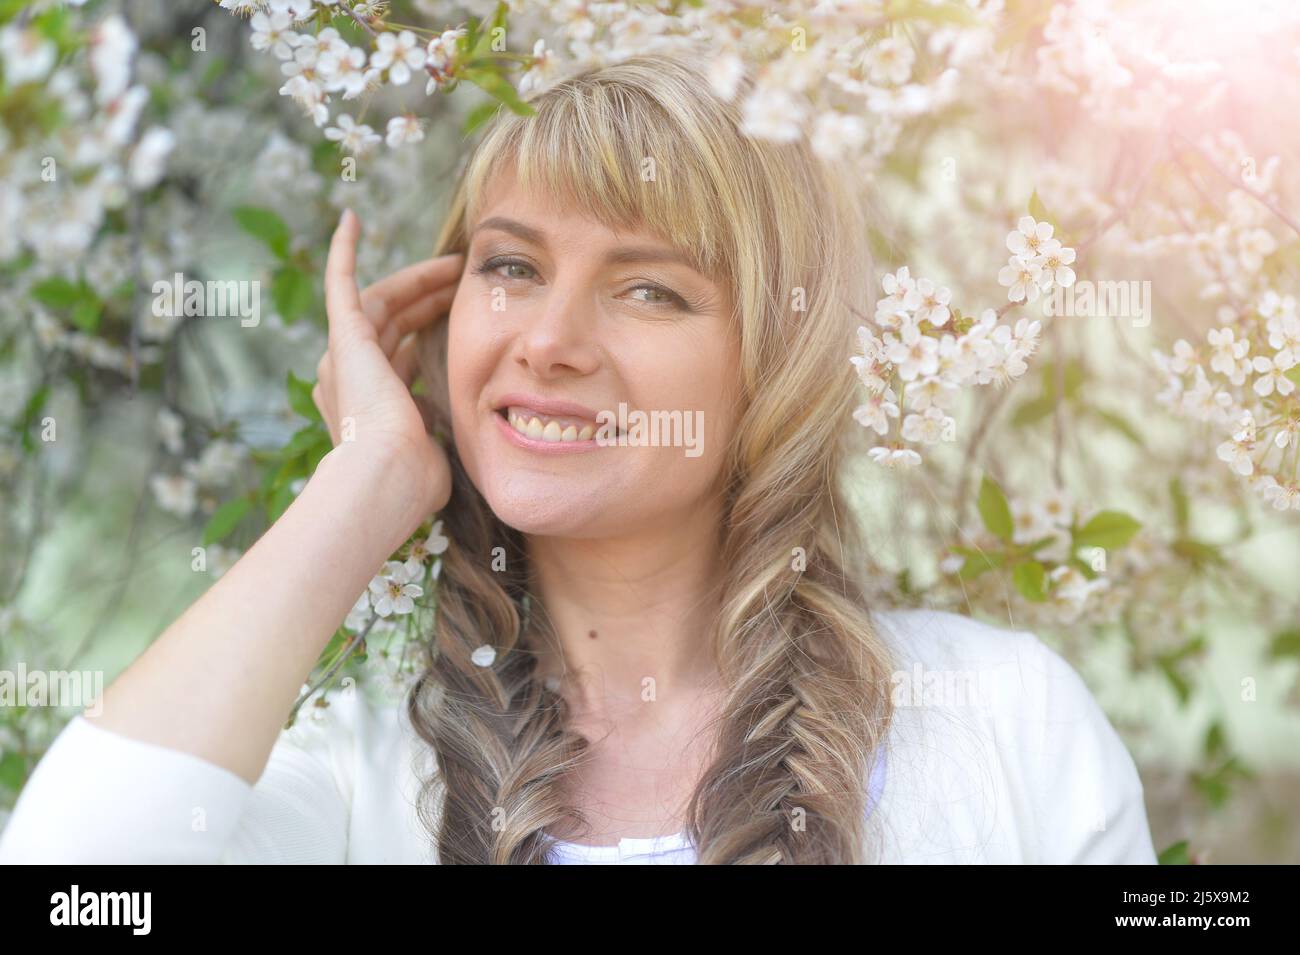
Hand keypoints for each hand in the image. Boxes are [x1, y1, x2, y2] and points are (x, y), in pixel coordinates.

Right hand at [312, 208, 459, 519]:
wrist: (386, 479)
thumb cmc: (415, 480)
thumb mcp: (436, 451)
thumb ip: (440, 433)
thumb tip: (454, 428)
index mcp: (370, 404)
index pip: (401, 354)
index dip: (429, 330)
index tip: (459, 313)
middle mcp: (349, 377)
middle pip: (394, 322)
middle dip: (430, 298)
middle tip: (465, 277)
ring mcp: (343, 357)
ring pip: (382, 302)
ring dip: (417, 279)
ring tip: (453, 262)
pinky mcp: (343, 339)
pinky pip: (340, 285)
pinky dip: (343, 252)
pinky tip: (350, 220)